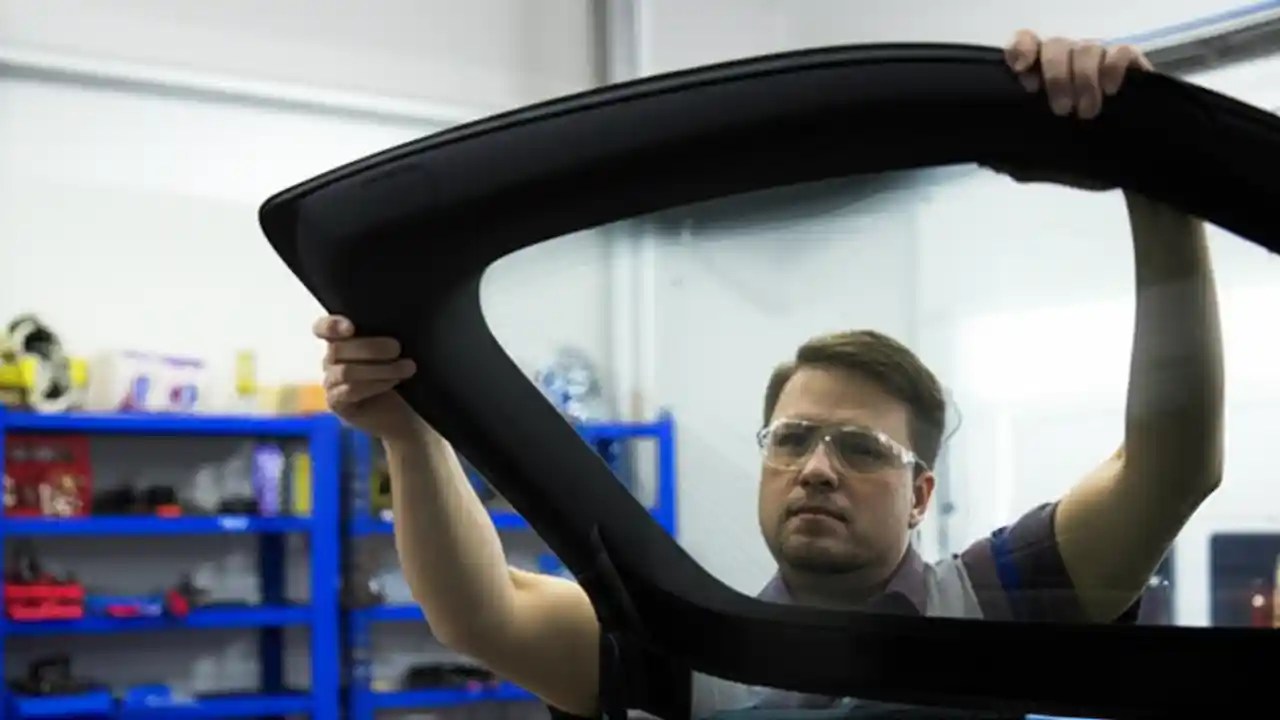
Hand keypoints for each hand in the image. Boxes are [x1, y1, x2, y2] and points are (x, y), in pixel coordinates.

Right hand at [315, 315, 422, 441]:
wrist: (410, 412)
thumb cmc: (403, 373)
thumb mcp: (396, 350)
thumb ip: (387, 334)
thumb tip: (397, 319)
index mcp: (342, 339)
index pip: (324, 328)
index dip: (332, 326)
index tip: (351, 328)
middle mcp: (332, 359)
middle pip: (338, 348)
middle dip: (371, 347)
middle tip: (398, 349)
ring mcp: (332, 382)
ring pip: (346, 371)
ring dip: (380, 368)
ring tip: (407, 368)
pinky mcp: (337, 403)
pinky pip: (350, 391)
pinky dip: (375, 385)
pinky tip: (394, 383)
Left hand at [990, 30, 1153, 190]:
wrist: (1126, 161)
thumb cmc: (1078, 156)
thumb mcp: (1044, 158)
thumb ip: (1020, 153)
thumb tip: (993, 158)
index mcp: (1042, 74)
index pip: (1026, 44)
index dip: (1021, 49)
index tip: (1021, 71)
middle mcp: (1067, 61)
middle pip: (1055, 46)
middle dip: (1055, 77)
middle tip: (1061, 110)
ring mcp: (1098, 59)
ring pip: (1086, 49)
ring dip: (1084, 80)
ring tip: (1087, 112)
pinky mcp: (1130, 64)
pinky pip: (1119, 53)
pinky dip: (1112, 69)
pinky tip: (1110, 91)